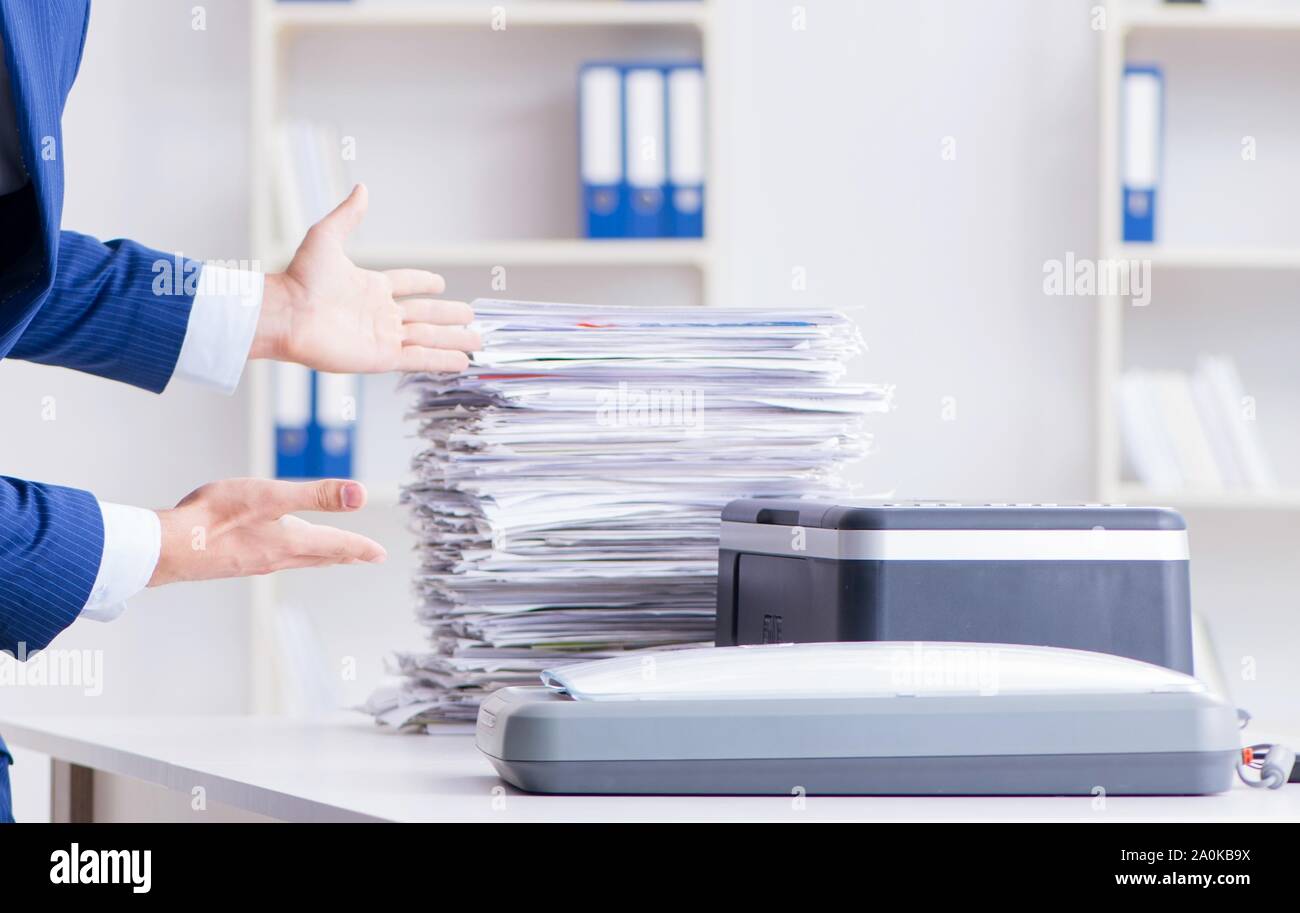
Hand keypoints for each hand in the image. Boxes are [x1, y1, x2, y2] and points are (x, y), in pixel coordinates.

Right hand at [149, 478, 386, 586]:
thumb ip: (316, 494)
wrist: (165, 549)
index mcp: (291, 541)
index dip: (360, 547)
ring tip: (331, 556)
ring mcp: (254, 563)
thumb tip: (360, 496)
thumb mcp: (271, 496)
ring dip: (320, 557)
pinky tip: (278, 552)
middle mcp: (277, 557)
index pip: (337, 544)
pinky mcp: (234, 563)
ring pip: (298, 560)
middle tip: (364, 558)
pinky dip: (291, 557)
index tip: (380, 554)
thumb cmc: (214, 518)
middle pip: (321, 556)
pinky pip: (274, 560)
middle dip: (345, 555)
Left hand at [253, 184, 479, 372]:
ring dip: (453, 340)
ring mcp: (383, 337)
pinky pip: (419, 359)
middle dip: (449, 316)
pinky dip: (441, 361)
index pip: (405, 285)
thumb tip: (362, 189)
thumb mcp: (326, 238)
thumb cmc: (300, 279)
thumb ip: (348, 216)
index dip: (422, 282)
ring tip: (477, 342)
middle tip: (471, 316)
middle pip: (425, 315)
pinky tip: (460, 362)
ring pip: (428, 338)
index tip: (439, 283)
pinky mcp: (382, 357)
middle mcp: (380, 313)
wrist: (287, 314)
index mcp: (370, 287)